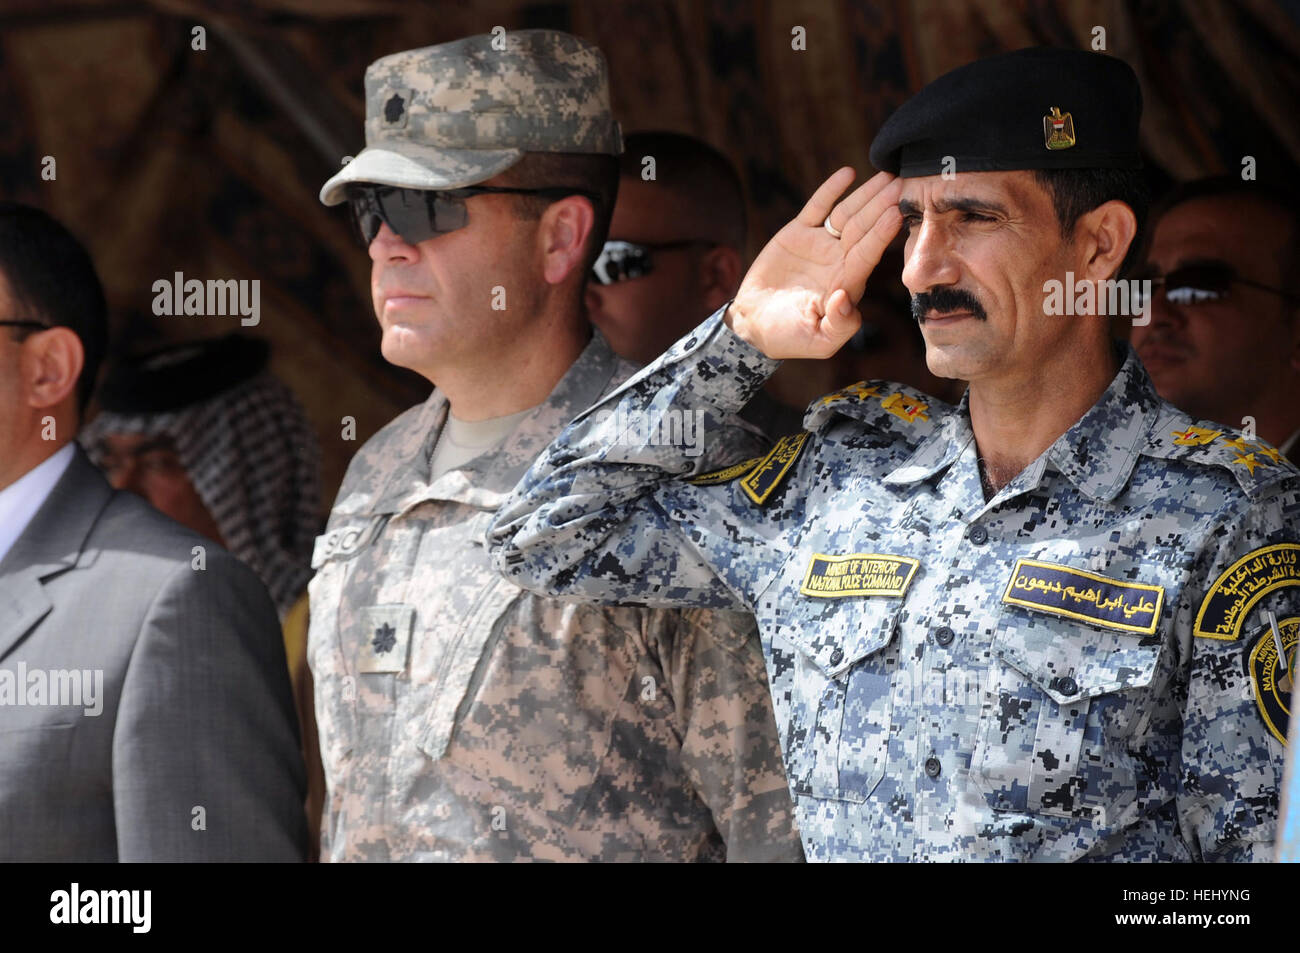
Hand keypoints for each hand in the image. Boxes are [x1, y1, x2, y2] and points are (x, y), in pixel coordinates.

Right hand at [727, 168, 902, 358]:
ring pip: (846, 214)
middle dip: (881, 206)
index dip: (881, 234)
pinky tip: (848, 173)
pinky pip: (817, 207)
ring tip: (885, 175)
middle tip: (901, 182)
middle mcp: (839, 260)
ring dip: (865, 195)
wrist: (754, 325)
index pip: (868, 254)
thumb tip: (846, 299)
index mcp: (847, 283)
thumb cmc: (789, 337)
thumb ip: (838, 325)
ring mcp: (820, 245)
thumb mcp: (818, 341)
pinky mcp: (799, 234)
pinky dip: (831, 190)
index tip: (897, 213)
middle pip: (863, 228)